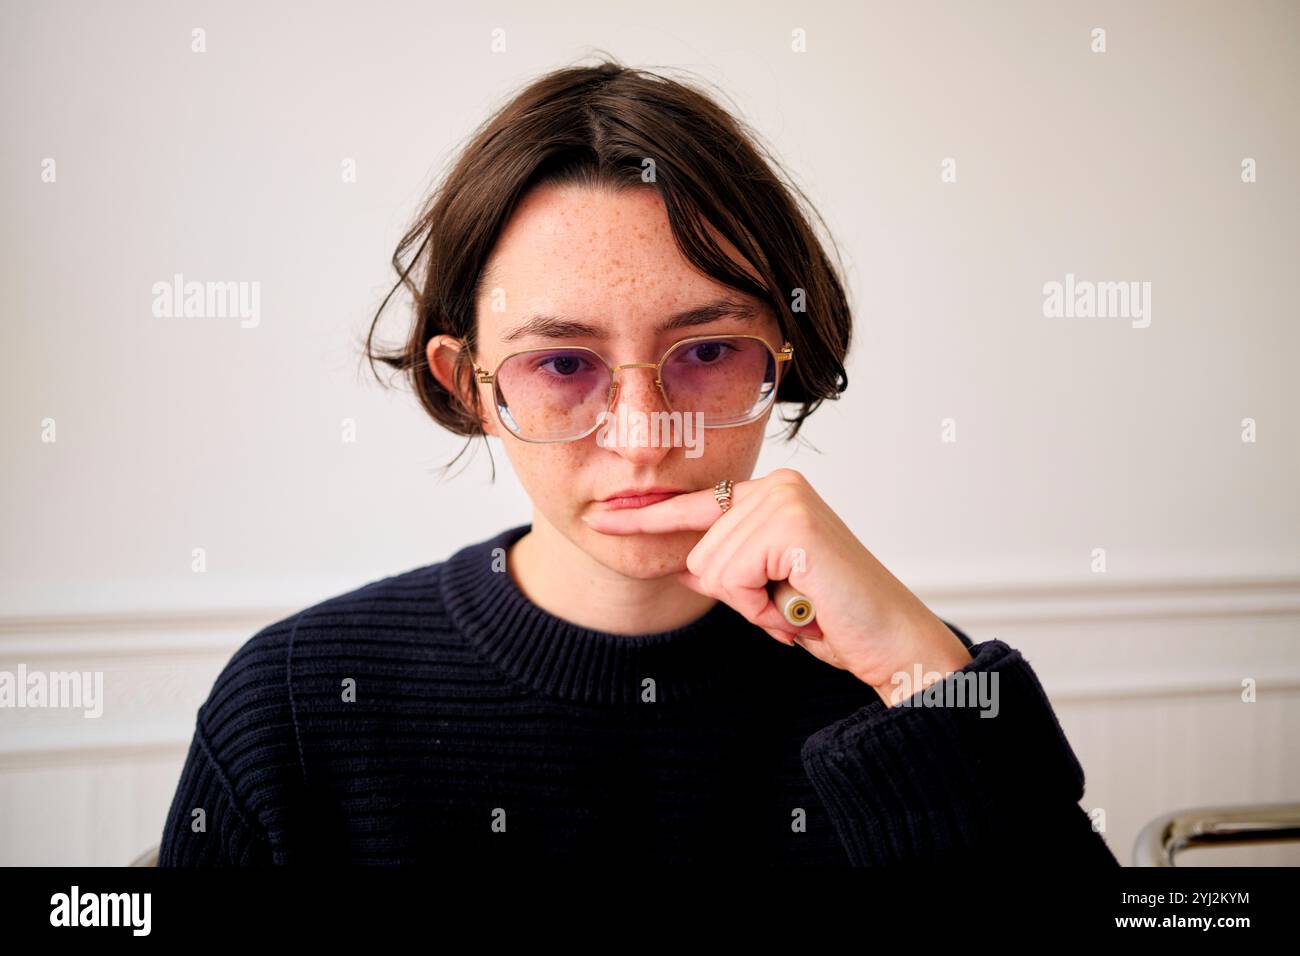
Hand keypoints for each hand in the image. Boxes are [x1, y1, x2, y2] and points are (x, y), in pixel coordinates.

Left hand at [581, 468, 972, 704]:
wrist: (891, 641)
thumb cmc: (835, 616)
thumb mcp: (765, 590)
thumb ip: (725, 569)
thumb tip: (676, 564)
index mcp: (771, 493)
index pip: (692, 507)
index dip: (643, 518)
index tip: (599, 518)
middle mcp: (776, 485)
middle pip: (699, 554)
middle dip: (739, 597)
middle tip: (791, 604)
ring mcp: (783, 500)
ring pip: (711, 569)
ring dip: (753, 606)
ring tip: (799, 605)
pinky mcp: (788, 524)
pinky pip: (731, 579)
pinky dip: (762, 608)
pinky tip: (800, 606)